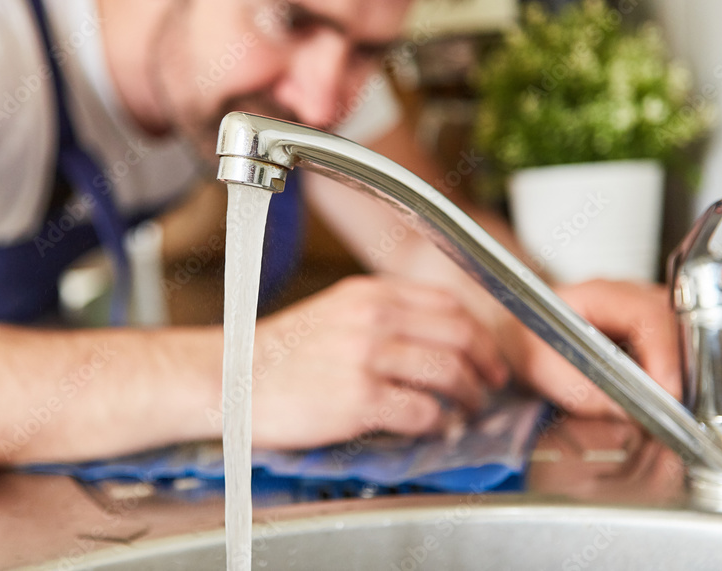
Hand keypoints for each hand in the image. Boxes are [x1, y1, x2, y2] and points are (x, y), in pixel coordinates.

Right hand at [248, 275, 508, 449]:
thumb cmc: (278, 353)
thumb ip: (383, 316)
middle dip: (486, 363)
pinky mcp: (357, 399)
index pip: (448, 303)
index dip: (479, 332)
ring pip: (448, 372)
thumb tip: (437, 339)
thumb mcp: (335, 313)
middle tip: (491, 384)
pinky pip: (422, 410)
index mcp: (369, 293)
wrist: (231, 380)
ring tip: (466, 410)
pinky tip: (434, 427)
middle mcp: (372, 318)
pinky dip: (438, 422)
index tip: (487, 353)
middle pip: (459, 334)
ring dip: (468, 396)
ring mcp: (365, 357)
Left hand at [499, 279, 680, 418]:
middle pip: (677, 324)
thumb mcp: (540, 368)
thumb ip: (581, 392)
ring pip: (683, 337)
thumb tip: (628, 415)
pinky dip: (675, 376)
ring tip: (672, 407)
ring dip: (683, 373)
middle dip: (683, 368)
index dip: (665, 355)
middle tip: (677, 408)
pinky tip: (663, 400)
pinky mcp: (648, 333)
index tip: (668, 392)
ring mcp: (642, 312)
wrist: (515, 331)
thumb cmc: (524, 339)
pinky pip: (675, 351)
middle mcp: (628, 297)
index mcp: (600, 295)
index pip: (649, 315)